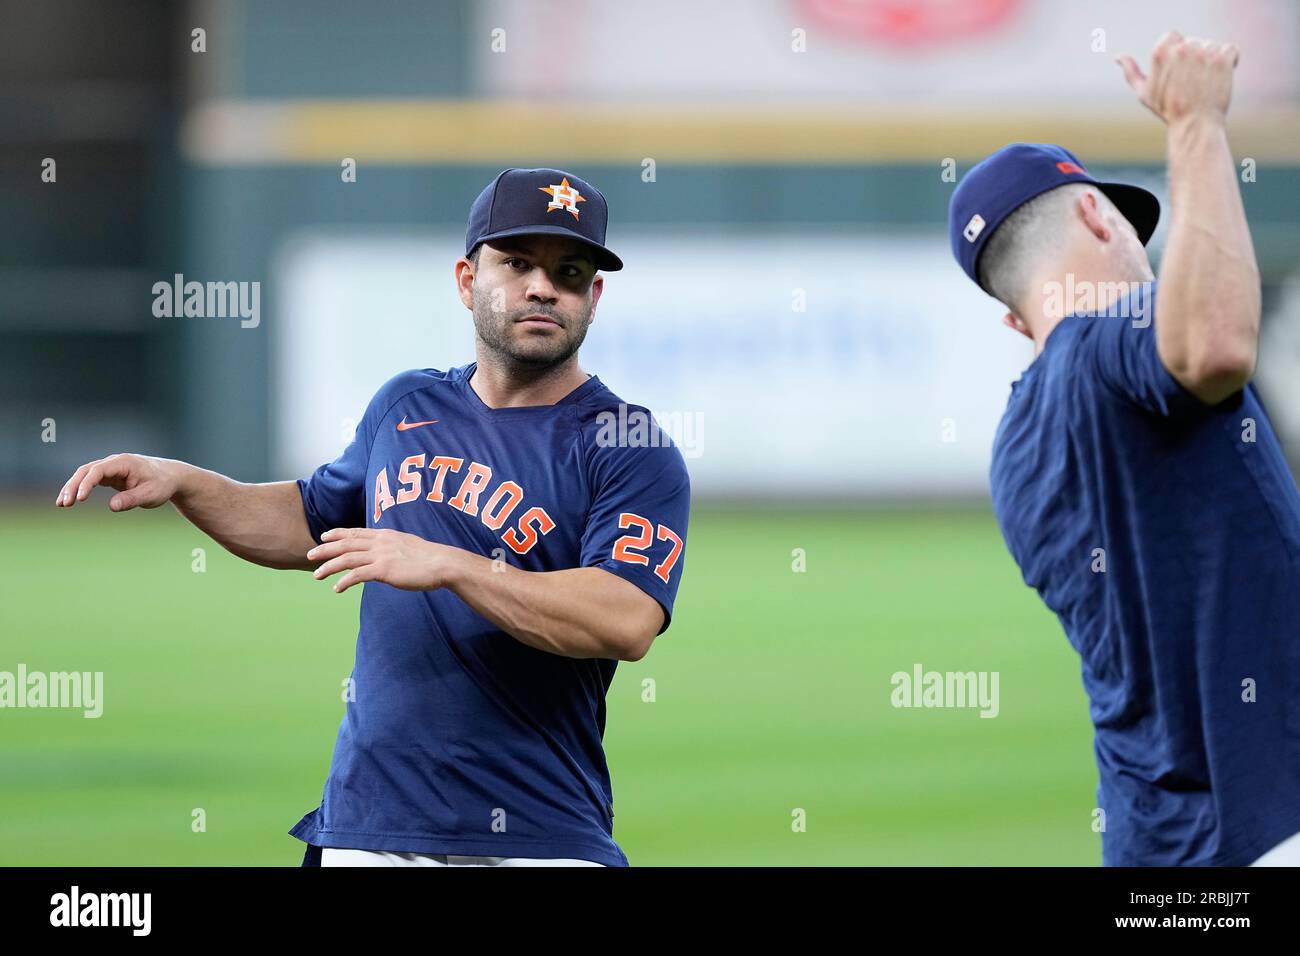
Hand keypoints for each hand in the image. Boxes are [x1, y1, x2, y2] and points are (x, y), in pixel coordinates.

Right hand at [56, 453, 180, 510]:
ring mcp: (110, 468)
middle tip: (64, 504)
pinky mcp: (109, 475)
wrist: (171, 477)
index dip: (87, 484)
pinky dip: (79, 489)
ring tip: (62, 505)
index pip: (99, 470)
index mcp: (124, 463)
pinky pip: (90, 480)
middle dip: (73, 486)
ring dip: (72, 488)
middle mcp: (114, 462)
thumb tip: (111, 507)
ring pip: (85, 475)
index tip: (79, 499)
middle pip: (87, 471)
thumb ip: (131, 499)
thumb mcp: (151, 494)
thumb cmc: (162, 484)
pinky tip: (70, 501)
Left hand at [308, 528, 450, 593]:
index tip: (324, 537)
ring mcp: (381, 555)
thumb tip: (388, 555)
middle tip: (309, 555)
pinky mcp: (384, 570)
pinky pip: (357, 575)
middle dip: (325, 549)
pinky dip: (344, 581)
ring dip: (328, 566)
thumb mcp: (408, 546)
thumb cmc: (430, 558)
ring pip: (347, 558)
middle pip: (345, 543)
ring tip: (316, 575)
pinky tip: (337, 588)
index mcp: (385, 535)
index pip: (356, 532)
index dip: (338, 534)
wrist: (443, 564)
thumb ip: (394, 548)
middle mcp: (380, 542)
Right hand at [1116, 32, 1238, 126]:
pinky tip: (1220, 78)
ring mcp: (1203, 53)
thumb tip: (1118, 57)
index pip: (1173, 36)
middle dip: (1194, 58)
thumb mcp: (1143, 92)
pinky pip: (1230, 49)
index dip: (1176, 53)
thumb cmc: (1167, 110)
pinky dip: (1230, 62)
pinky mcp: (1223, 59)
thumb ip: (1131, 72)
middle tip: (1191, 82)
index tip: (1178, 71)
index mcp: (1160, 53)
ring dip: (1211, 61)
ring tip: (1204, 82)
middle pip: (1193, 41)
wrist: (1194, 126)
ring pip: (1211, 46)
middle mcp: (1182, 49)